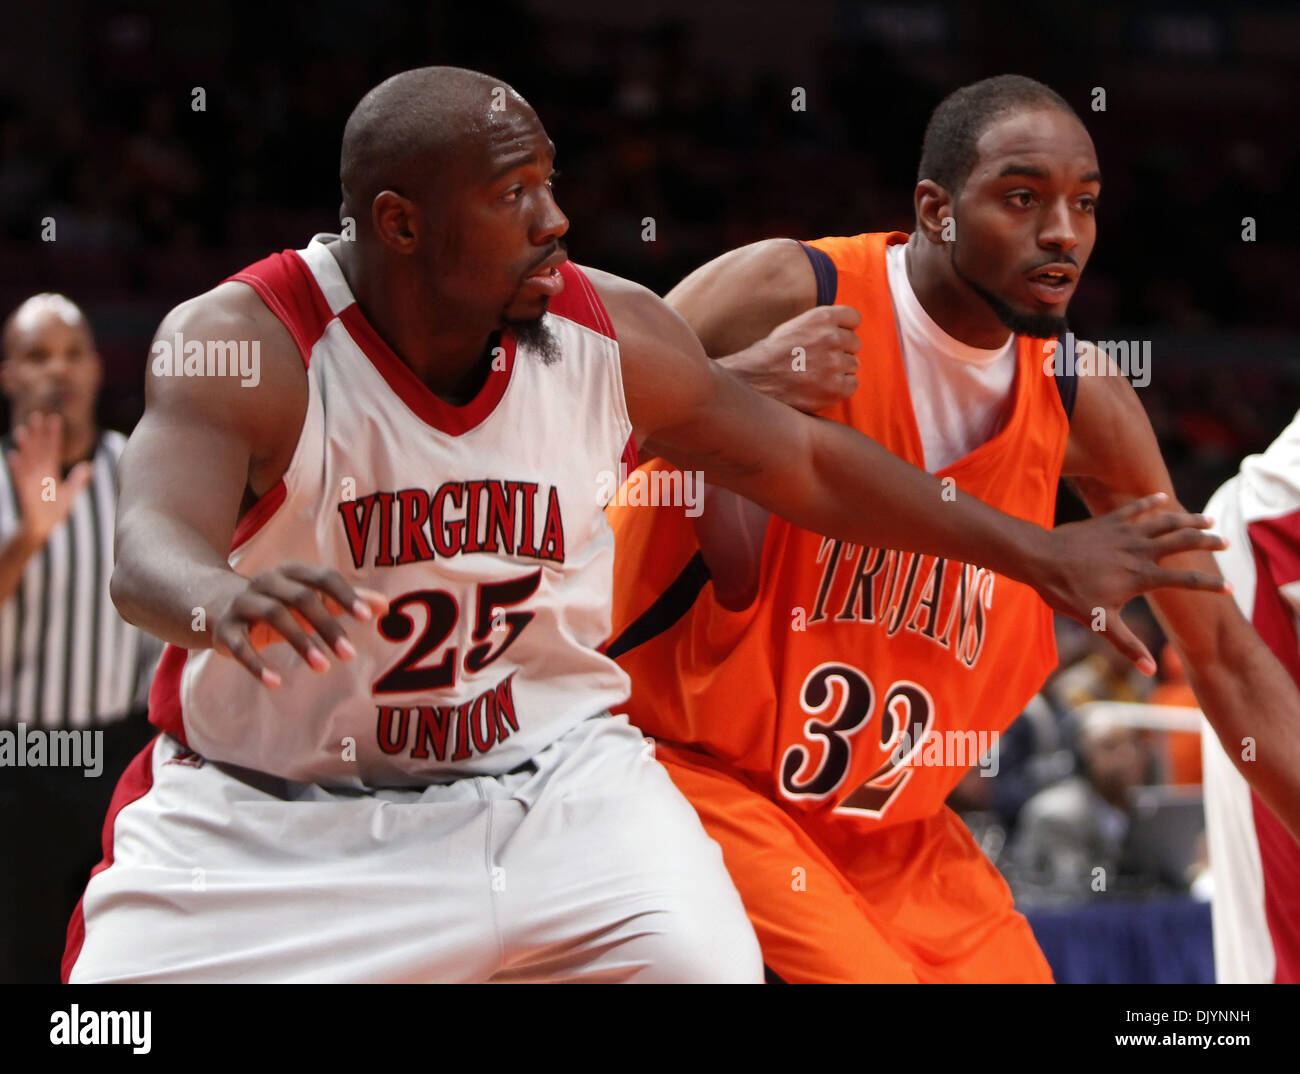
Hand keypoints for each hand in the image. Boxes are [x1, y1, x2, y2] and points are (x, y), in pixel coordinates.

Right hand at [6, 412, 92, 547]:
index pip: (53, 450)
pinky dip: (17, 467)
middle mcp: (39, 473)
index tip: (55, 419)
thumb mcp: (69, 494)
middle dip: (37, 434)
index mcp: (49, 472)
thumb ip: (78, 480)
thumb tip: (88, 467)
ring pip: (27, 460)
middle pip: (38, 450)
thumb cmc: (53, 512)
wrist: (41, 529)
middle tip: (36, 415)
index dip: (54, 435)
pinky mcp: (24, 492)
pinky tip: (14, 456)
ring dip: (25, 446)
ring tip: (23, 430)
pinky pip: (20, 478)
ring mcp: (30, 481)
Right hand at [209, 562, 387, 686]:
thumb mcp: (310, 600)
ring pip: (274, 616)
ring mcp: (243, 603)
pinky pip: (240, 646)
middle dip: (327, 626)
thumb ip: (345, 601)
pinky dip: (257, 664)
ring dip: (300, 642)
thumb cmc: (277, 603)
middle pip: (301, 598)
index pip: (323, 578)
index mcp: (292, 573)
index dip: (345, 595)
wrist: (213, 603)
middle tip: (350, 655)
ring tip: (323, 668)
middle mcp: (267, 582)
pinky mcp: (224, 629)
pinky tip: (275, 682)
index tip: (367, 617)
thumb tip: (385, 606)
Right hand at [727, 305, 861, 412]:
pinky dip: (840, 388)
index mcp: (821, 318)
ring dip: (839, 371)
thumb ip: (820, 325)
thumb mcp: (794, 327)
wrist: (754, 382)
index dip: (845, 329)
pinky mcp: (835, 388)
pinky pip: (852, 384)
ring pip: (853, 365)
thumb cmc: (770, 355)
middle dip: (841, 352)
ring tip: (816, 376)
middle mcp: (831, 338)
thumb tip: (843, 330)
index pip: (853, 318)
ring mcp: (834, 364)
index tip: (836, 339)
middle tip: (820, 362)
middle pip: (855, 343)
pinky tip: (821, 388)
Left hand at [1030, 493, 1227, 673]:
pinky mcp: (1109, 521)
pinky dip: (1150, 501)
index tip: (1230, 588)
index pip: (1186, 580)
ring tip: (1207, 520)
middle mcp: (1139, 551)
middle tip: (1226, 541)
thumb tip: (1150, 670)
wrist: (1041, 560)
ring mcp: (1125, 533)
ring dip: (1188, 519)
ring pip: (1165, 521)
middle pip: (1183, 542)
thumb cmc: (1068, 593)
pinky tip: (1162, 496)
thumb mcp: (1099, 622)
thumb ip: (1127, 644)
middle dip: (1207, 541)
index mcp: (1141, 576)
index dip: (1211, 585)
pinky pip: (1135, 508)